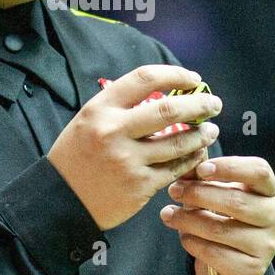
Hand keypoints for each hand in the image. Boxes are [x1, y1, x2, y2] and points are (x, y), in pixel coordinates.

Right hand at [48, 64, 222, 229]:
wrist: (59, 199)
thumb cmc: (77, 156)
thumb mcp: (89, 120)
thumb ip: (122, 107)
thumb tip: (166, 93)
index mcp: (101, 109)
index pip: (145, 78)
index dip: (175, 74)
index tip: (192, 78)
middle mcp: (114, 131)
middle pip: (169, 110)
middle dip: (199, 104)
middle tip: (214, 104)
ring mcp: (128, 160)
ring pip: (178, 142)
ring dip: (201, 134)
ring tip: (210, 130)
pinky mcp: (139, 185)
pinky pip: (175, 169)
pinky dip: (191, 160)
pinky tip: (198, 154)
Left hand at [159, 156, 274, 274]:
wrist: (233, 267)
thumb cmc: (225, 219)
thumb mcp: (216, 195)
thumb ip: (201, 180)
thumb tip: (183, 169)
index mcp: (269, 191)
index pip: (259, 171)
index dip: (229, 167)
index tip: (201, 169)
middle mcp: (274, 217)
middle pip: (236, 200)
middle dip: (199, 194)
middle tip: (173, 191)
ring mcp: (266, 245)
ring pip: (221, 228)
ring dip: (188, 220)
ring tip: (168, 214)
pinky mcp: (252, 270)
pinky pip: (216, 253)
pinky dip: (193, 243)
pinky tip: (184, 237)